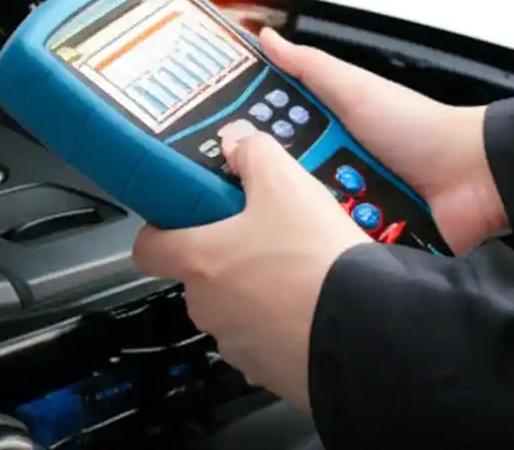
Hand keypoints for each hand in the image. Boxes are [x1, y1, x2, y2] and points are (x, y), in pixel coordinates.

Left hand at [134, 121, 369, 411]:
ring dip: (258, 293)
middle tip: (267, 237)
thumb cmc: (313, 255)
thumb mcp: (286, 184)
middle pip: (200, 275)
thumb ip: (254, 154)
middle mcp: (206, 306)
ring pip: (236, 309)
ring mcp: (236, 344)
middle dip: (228, 257)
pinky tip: (316, 307)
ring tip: (301, 272)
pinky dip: (284, 326)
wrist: (366, 330)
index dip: (162, 230)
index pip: (148, 248)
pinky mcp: (269, 374)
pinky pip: (267, 341)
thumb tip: (236, 140)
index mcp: (197, 261)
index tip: (188, 218)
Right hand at [258, 27, 507, 253]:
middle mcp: (329, 168)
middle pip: (282, 179)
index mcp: (324, 131)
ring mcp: (345, 204)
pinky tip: (335, 234)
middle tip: (285, 174)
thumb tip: (267, 38)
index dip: (247, 138)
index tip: (223, 141)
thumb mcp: (355, 90)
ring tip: (323, 202)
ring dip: (314, 210)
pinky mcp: (361, 236)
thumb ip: (309, 67)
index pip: (271, 136)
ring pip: (306, 214)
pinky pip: (335, 241)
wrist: (473, 178)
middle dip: (281, 179)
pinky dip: (337, 238)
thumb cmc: (419, 128)